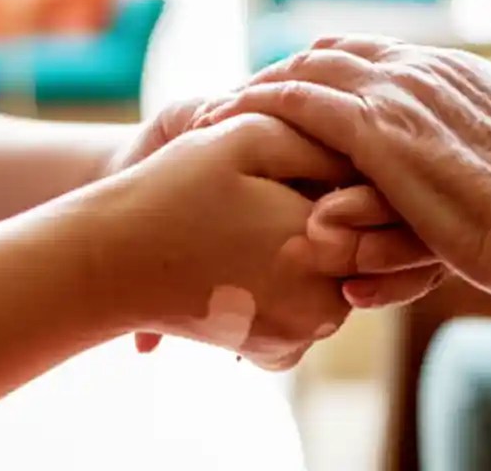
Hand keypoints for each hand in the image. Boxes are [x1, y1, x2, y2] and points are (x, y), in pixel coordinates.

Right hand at [110, 95, 440, 351]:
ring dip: (322, 247)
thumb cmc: (173, 189)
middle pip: (368, 247)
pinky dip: (296, 281)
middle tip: (294, 186)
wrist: (108, 261)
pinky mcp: (279, 353)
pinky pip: (312, 308)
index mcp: (318, 248)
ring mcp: (300, 337)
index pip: (382, 206)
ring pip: (341, 278)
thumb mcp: (246, 137)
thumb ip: (320, 142)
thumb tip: (370, 154)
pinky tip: (257, 254)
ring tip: (268, 217)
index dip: (367, 174)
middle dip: (348, 213)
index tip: (338, 154)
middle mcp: (320, 308)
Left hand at [198, 36, 490, 304]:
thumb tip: (450, 176)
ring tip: (220, 108)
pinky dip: (257, 107)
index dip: (327, 70)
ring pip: (306, 69)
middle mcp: (423, 69)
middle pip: (332, 51)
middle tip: (243, 97)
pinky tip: (227, 123)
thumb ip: (466, 156)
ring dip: (260, 86)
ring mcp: (400, 93)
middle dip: (285, 70)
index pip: (372, 54)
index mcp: (455, 72)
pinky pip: (297, 102)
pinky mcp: (377, 129)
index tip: (296, 90)